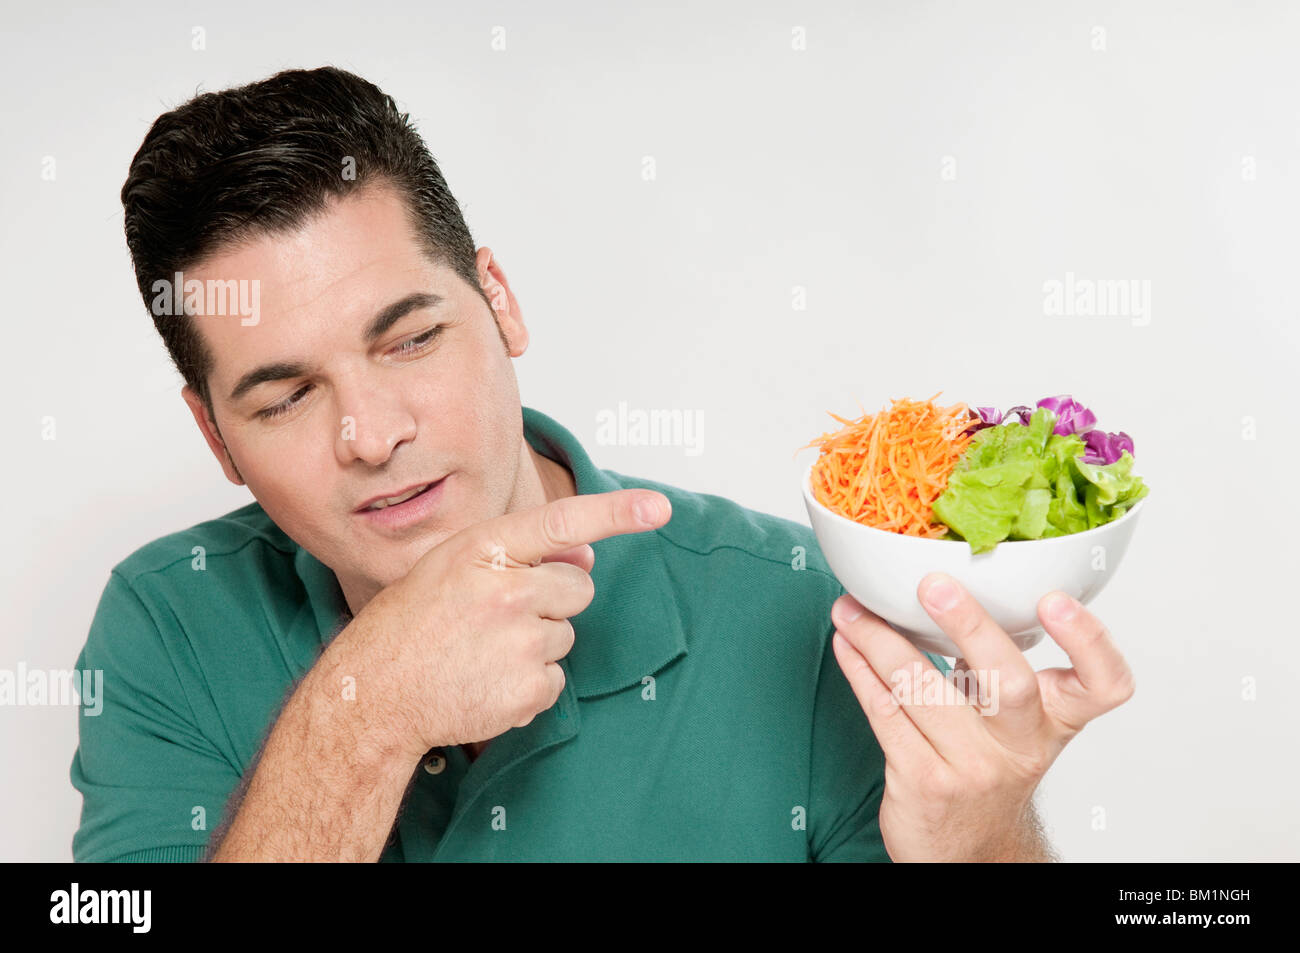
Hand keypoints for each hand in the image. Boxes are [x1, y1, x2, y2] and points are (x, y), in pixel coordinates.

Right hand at [348, 488, 670, 759]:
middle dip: (553, 600)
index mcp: (485, 549)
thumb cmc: (413, 623)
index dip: (616, 513)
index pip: (562, 521)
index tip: (658, 507)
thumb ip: (522, 555)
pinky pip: (556, 678)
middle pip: (578, 586)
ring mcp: (521, 641)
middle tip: (497, 617)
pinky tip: (486, 681)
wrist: (374, 694)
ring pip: (567, 634)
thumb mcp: (455, 567)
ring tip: (481, 652)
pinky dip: (529, 684)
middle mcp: (508, 590)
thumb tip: (587, 554)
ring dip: (537, 644)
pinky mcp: (529, 688)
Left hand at [829, 572, 1134, 861]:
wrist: (970, 855)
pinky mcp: (923, 781)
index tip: (1056, 601)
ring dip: (878, 639)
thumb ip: (1000, 665)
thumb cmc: (989, 771)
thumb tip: (950, 583)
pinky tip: (847, 643)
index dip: (1090, 641)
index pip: (1102, 685)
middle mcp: (1021, 746)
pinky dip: (860, 670)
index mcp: (1055, 722)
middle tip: (933, 585)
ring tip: (851, 608)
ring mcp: (972, 768)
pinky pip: (885, 713)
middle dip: (968, 626)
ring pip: (922, 688)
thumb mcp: (1017, 725)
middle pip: (1007, 682)